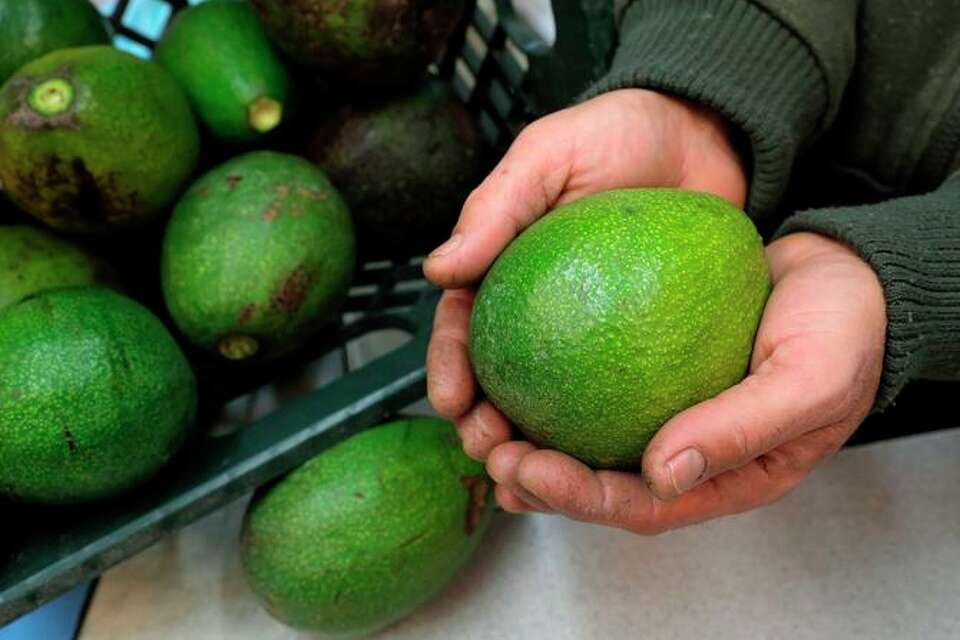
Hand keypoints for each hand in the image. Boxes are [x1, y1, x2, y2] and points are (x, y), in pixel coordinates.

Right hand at [425, 88, 746, 468]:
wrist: (704, 136)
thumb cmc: (619, 135)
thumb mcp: (548, 155)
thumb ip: (496, 208)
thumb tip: (438, 271)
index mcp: (505, 269)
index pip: (464, 326)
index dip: (450, 367)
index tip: (452, 403)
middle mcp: (541, 307)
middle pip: (502, 377)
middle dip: (484, 423)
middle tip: (490, 449)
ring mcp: (591, 331)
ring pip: (555, 400)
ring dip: (537, 441)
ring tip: (537, 470)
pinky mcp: (643, 343)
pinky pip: (621, 393)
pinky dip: (604, 430)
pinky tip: (605, 459)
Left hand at [482, 232, 886, 532]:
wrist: (848, 271)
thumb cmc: (843, 329)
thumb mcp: (809, 380)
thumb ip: (740, 430)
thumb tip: (662, 475)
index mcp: (726, 474)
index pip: (641, 506)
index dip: (578, 498)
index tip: (526, 470)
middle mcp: (688, 452)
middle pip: (601, 483)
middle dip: (538, 478)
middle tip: (488, 451)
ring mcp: (668, 411)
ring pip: (589, 439)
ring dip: (533, 437)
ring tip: (483, 420)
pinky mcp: (652, 368)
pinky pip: (594, 382)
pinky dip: (554, 382)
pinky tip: (514, 364)